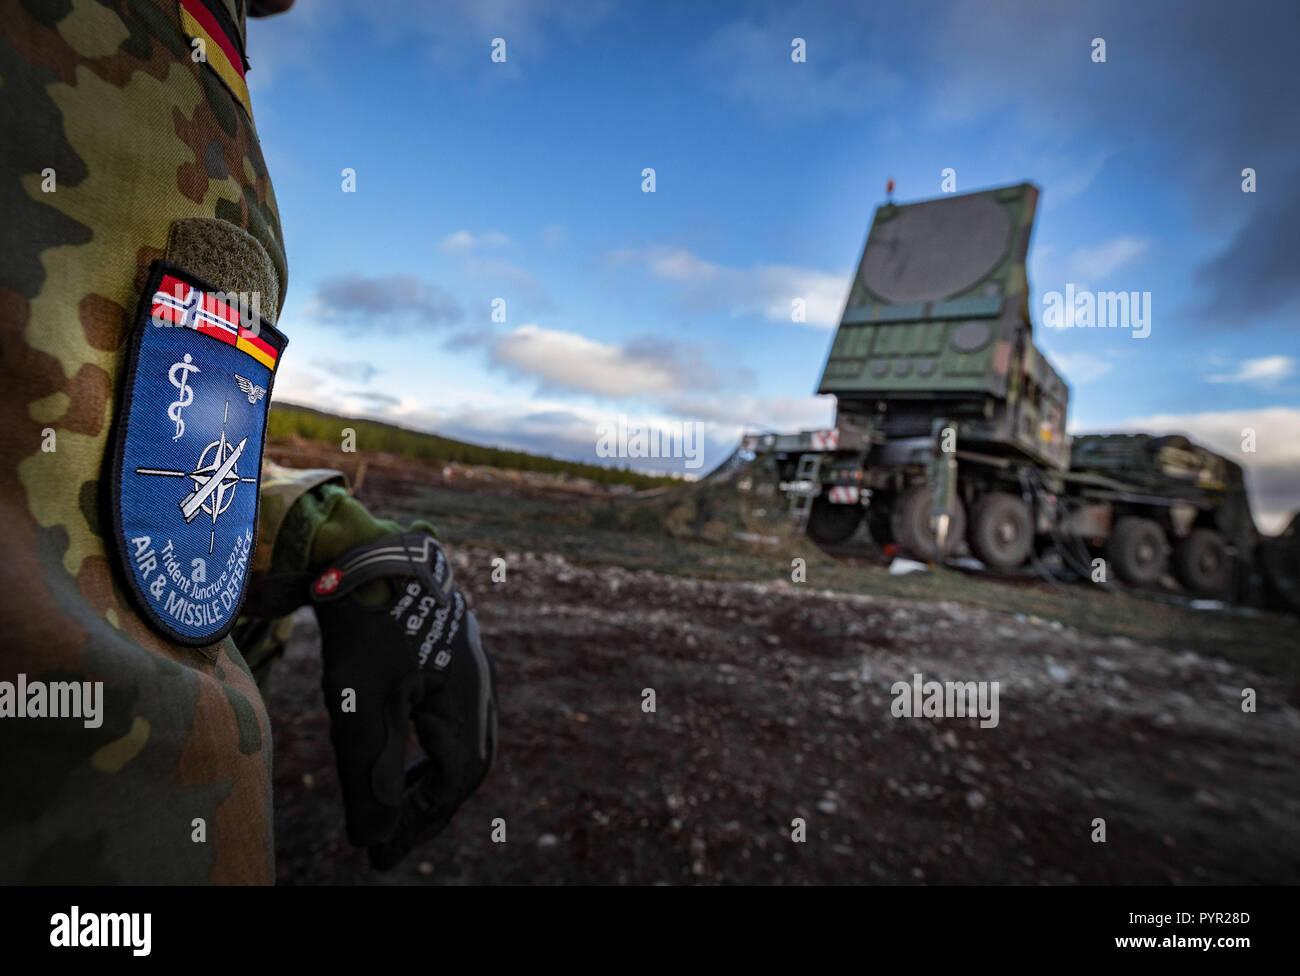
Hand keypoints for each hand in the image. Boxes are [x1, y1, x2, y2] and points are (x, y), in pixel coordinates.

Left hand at [309, 532, 497, 866]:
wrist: (368, 545)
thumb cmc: (365, 622)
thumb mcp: (357, 704)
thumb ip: (366, 775)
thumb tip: (371, 840)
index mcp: (468, 699)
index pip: (453, 780)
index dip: (415, 821)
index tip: (376, 851)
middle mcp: (480, 684)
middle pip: (467, 765)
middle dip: (427, 809)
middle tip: (387, 845)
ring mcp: (470, 666)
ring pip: (463, 741)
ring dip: (428, 780)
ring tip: (393, 808)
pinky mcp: (452, 653)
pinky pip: (453, 715)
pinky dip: (428, 748)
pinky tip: (399, 752)